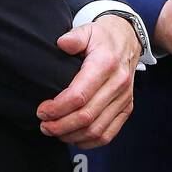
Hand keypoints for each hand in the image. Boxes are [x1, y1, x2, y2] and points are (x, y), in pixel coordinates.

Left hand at [36, 15, 140, 148]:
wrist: (129, 39)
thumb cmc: (103, 37)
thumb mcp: (88, 29)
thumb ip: (74, 37)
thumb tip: (62, 44)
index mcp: (106, 64)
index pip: (79, 95)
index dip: (57, 108)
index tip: (42, 111)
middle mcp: (118, 83)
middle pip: (86, 116)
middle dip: (60, 126)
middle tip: (44, 125)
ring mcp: (124, 98)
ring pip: (96, 130)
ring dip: (71, 136)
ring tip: (54, 131)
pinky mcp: (127, 108)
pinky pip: (108, 134)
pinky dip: (88, 142)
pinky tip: (72, 137)